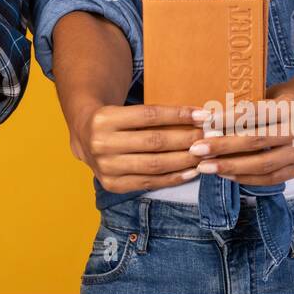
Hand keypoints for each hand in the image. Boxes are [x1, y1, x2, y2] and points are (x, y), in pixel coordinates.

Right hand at [67, 102, 208, 193]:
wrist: (83, 136)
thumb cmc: (113, 119)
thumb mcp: (124, 109)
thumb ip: (153, 116)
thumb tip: (197, 116)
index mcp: (104, 118)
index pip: (149, 115)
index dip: (178, 115)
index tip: (202, 114)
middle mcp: (101, 143)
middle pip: (154, 141)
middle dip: (186, 138)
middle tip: (210, 136)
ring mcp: (105, 167)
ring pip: (154, 164)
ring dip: (184, 160)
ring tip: (205, 154)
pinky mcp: (112, 185)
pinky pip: (149, 182)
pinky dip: (173, 178)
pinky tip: (191, 171)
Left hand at [185, 81, 293, 185]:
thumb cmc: (282, 97)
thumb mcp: (266, 93)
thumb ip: (245, 107)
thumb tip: (207, 120)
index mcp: (291, 106)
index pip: (254, 114)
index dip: (227, 119)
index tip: (203, 124)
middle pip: (256, 141)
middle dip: (223, 147)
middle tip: (197, 150)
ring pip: (263, 164)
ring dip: (231, 167)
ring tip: (206, 167)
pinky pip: (271, 178)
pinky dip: (247, 177)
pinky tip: (226, 174)